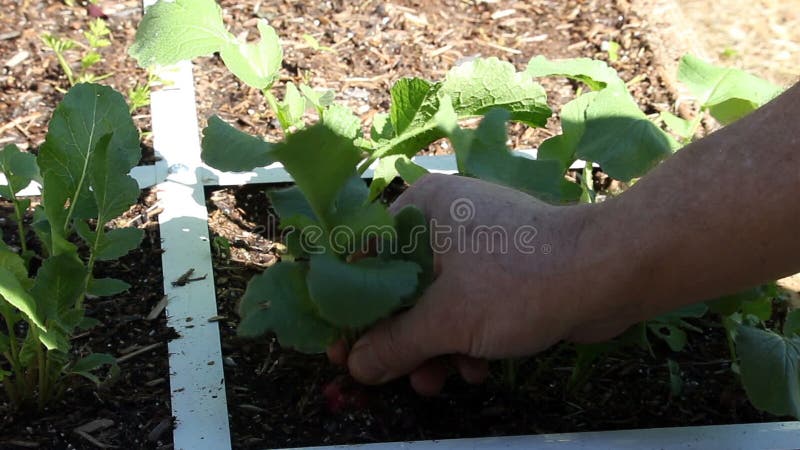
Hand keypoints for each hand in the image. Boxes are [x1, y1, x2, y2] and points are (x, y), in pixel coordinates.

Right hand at [329, 174, 639, 394]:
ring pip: (434, 303)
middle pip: (399, 287)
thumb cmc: (517, 282)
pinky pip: (467, 306)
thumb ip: (392, 345)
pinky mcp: (502, 269)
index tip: (341, 348)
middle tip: (385, 376)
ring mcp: (475, 243)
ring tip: (434, 383)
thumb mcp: (444, 320)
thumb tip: (356, 367)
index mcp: (420, 209)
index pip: (364, 258)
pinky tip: (475, 369)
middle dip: (397, 339)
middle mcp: (443, 219)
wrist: (607, 275)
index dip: (348, 309)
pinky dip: (464, 339)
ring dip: (432, 348)